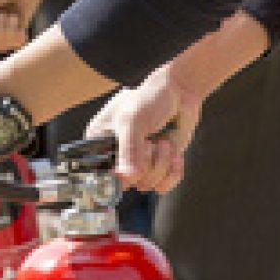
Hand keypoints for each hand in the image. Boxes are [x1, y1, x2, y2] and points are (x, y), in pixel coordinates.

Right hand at [86, 66, 202, 192]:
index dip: (113, 180)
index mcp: (100, 145)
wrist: (180, 92)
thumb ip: (129, 150)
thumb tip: (128, 177)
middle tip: (150, 143)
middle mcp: (117, 157)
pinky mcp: (158, 168)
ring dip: (161, 165)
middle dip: (144, 166)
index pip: (99, 176)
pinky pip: (163, 186)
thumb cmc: (150, 99)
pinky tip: (175, 154)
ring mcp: (138, 164)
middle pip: (126, 184)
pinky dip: (172, 172)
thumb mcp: (133, 121)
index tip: (128, 174)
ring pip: (147, 185)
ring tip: (164, 142)